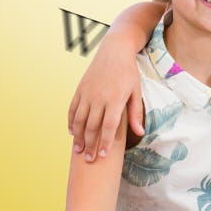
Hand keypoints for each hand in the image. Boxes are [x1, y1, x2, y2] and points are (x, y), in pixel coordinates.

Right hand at [67, 34, 143, 162]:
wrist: (114, 51)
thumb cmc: (128, 72)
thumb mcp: (136, 90)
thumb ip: (135, 113)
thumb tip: (140, 133)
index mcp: (115, 99)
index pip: (109, 126)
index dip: (106, 142)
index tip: (104, 155)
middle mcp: (99, 97)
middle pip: (92, 126)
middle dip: (90, 145)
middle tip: (89, 160)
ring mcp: (87, 93)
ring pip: (79, 120)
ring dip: (78, 137)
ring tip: (78, 151)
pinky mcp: (80, 89)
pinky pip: (73, 109)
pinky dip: (71, 122)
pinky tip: (72, 132)